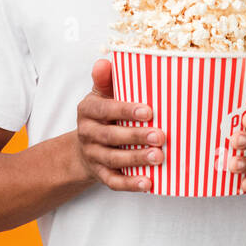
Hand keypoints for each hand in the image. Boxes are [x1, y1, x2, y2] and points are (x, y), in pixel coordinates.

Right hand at [74, 58, 165, 191]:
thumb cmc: (103, 115)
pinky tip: (148, 182)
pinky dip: (130, 184)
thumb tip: (105, 61)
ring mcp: (94, 156)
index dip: (125, 110)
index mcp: (88, 110)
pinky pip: (114, 181)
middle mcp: (88, 133)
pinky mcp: (100, 175)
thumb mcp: (101, 95)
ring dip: (137, 159)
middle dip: (136, 137)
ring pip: (114, 160)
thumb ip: (106, 80)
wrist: (84, 148)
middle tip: (160, 136)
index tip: (149, 111)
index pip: (105, 109)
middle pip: (111, 136)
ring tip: (159, 157)